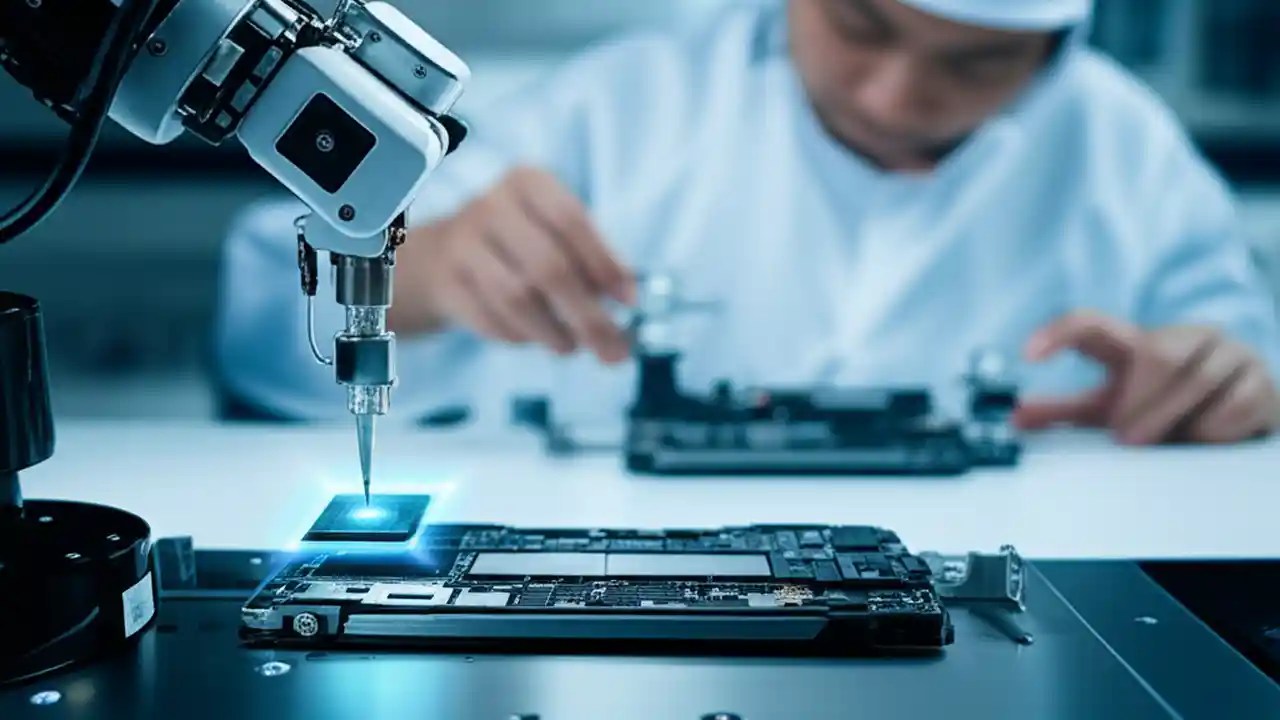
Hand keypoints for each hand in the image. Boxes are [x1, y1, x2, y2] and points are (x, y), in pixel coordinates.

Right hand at [388, 167, 634, 362]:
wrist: (441, 256)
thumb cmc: (518, 243)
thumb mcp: (552, 231)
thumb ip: (590, 258)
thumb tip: (625, 300)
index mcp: (528, 182)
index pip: (572, 221)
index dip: (604, 263)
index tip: (629, 301)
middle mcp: (492, 206)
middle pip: (548, 267)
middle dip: (588, 316)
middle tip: (614, 351)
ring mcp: (463, 244)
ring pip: (518, 299)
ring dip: (554, 333)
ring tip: (573, 346)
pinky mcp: (445, 283)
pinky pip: (492, 320)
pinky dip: (521, 336)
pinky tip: (536, 337)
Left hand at [1014, 312, 1279, 444]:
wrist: (1237, 413)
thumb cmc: (1163, 406)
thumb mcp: (1113, 407)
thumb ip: (1065, 411)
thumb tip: (1014, 418)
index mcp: (1137, 341)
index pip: (1092, 324)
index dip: (1059, 333)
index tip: (1028, 353)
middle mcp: (1183, 337)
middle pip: (1155, 352)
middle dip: (1138, 399)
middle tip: (1123, 438)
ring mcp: (1227, 354)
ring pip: (1198, 376)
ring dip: (1170, 416)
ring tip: (1153, 443)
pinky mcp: (1260, 381)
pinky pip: (1236, 401)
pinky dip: (1214, 427)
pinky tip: (1202, 439)